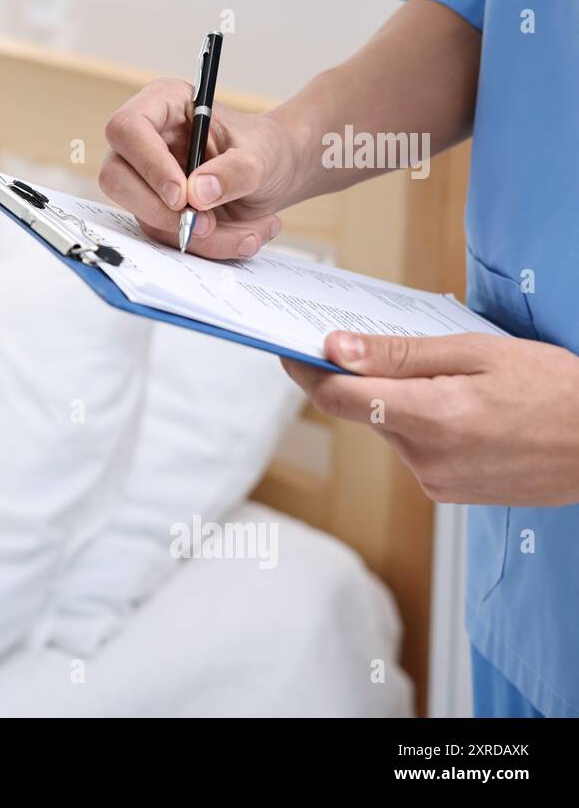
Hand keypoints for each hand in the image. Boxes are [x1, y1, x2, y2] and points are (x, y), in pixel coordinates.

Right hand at [100, 78, 308, 257]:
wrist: (278, 174)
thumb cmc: (267, 149)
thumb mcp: (263, 155)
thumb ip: (235, 171)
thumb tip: (197, 194)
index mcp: (163, 105)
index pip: (128, 129)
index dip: (148, 163)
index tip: (181, 195)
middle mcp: (145, 142)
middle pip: (116, 178)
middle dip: (160, 211)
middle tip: (207, 224)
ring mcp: (145, 179)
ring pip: (144, 217)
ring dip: (198, 236)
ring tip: (250, 230)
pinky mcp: (156, 211)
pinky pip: (166, 237)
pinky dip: (207, 246)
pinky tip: (245, 235)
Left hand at [282, 331, 578, 505]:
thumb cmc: (556, 390)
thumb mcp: (477, 352)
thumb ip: (399, 355)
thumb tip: (336, 348)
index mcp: (430, 418)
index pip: (337, 396)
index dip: (306, 371)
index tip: (288, 350)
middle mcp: (425, 459)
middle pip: (364, 411)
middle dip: (368, 379)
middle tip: (387, 347)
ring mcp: (436, 482)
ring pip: (391, 429)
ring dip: (403, 403)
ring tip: (456, 382)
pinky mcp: (448, 493)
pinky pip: (416, 449)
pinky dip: (425, 425)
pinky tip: (466, 411)